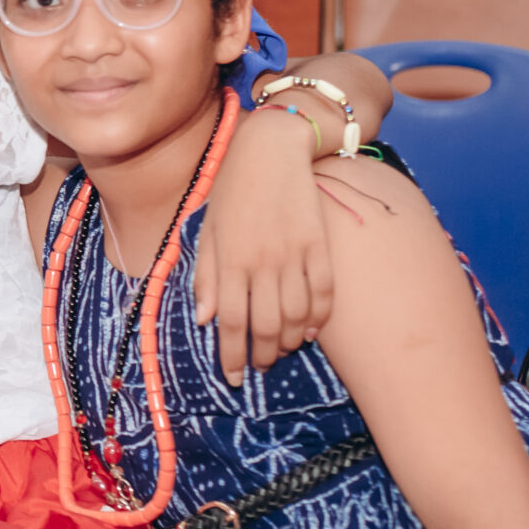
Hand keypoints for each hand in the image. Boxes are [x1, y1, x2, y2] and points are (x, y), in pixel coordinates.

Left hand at [192, 107, 333, 385]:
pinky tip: (312, 330)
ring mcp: (294, 255)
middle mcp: (261, 263)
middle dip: (263, 355)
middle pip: (266, 326)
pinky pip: (324, 292)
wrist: (271, 151)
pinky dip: (319, 317)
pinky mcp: (319, 245)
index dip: (232, 355)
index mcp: (229, 262)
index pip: (229, 322)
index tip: (233, 378)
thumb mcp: (208, 231)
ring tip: (284, 351)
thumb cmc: (232, 191)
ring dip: (291, 341)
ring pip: (297, 315)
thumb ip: (206, 274)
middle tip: (260, 367)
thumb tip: (204, 318)